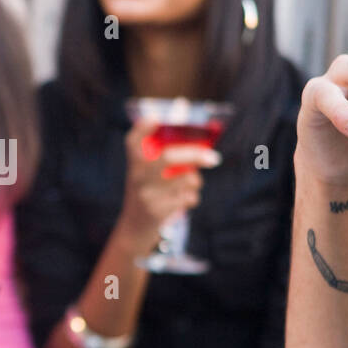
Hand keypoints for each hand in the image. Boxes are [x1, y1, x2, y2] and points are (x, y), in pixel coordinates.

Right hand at [114, 116, 220, 255]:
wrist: (134, 229)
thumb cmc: (148, 193)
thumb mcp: (146, 175)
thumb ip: (164, 159)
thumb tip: (199, 145)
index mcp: (133, 164)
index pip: (133, 141)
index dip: (142, 128)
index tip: (155, 118)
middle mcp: (136, 177)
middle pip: (168, 158)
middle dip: (195, 155)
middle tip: (214, 159)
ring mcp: (147, 195)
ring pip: (186, 180)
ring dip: (195, 182)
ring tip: (189, 185)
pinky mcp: (158, 211)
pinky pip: (188, 198)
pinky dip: (192, 198)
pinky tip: (183, 201)